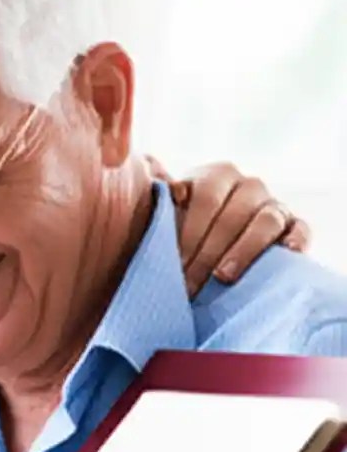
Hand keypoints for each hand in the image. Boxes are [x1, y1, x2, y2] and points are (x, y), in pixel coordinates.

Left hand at [147, 157, 310, 294]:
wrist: (212, 246)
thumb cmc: (184, 227)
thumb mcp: (168, 209)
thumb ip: (159, 193)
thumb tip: (151, 170)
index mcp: (216, 175)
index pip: (206, 198)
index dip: (189, 230)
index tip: (173, 260)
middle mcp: (248, 185)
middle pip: (232, 215)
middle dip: (207, 252)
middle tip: (188, 281)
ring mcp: (273, 204)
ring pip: (266, 222)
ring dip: (243, 250)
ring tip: (222, 277)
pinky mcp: (294, 225)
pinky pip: (300, 229)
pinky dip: (296, 240)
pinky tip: (286, 253)